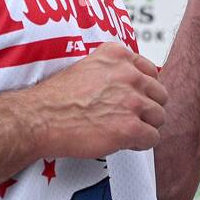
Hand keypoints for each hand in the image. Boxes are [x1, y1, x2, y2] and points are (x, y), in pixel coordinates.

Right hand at [26, 41, 166, 158]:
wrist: (40, 118)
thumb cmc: (57, 97)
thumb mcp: (88, 66)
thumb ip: (114, 70)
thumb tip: (134, 85)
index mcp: (119, 55)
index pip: (151, 72)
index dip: (142, 90)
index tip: (132, 100)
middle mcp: (129, 74)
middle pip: (159, 95)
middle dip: (147, 108)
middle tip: (129, 118)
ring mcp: (132, 101)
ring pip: (159, 117)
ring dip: (145, 126)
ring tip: (124, 131)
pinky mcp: (130, 127)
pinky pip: (152, 138)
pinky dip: (140, 143)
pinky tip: (123, 142)